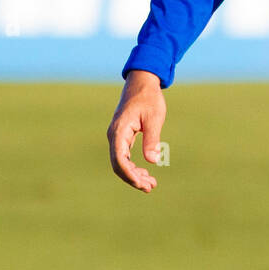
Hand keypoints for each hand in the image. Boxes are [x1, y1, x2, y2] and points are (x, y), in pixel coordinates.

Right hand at [107, 70, 166, 192]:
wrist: (142, 82)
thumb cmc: (149, 98)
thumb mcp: (154, 118)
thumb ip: (152, 139)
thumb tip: (152, 160)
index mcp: (119, 131)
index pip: (119, 160)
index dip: (130, 175)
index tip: (143, 183)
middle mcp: (114, 135)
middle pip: (119, 165)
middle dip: (133, 178)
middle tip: (151, 187)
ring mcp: (117, 136)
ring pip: (121, 162)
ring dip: (134, 174)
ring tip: (151, 184)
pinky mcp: (122, 136)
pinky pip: (124, 156)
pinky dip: (133, 166)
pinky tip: (145, 172)